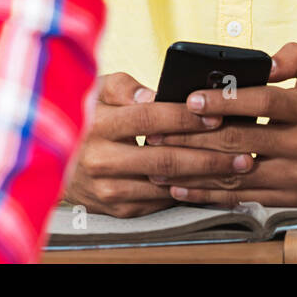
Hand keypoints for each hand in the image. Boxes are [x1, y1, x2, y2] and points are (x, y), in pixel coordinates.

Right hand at [62, 72, 255, 217]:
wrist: (54, 162)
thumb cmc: (85, 118)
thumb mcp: (96, 92)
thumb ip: (124, 86)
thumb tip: (155, 93)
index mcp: (97, 125)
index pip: (149, 119)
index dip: (186, 117)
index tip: (217, 114)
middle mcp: (101, 160)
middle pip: (165, 159)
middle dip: (209, 156)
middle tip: (242, 153)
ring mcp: (108, 189)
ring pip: (167, 185)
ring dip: (205, 179)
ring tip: (235, 170)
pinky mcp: (117, 209)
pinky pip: (160, 202)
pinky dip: (189, 193)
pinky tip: (212, 185)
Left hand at [146, 42, 296, 207]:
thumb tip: (267, 60)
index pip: (264, 103)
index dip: (227, 100)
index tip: (192, 98)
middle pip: (241, 140)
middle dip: (195, 135)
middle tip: (158, 129)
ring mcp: (295, 176)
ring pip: (236, 175)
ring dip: (193, 169)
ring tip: (158, 159)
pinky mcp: (288, 199)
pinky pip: (242, 199)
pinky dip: (208, 195)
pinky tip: (181, 189)